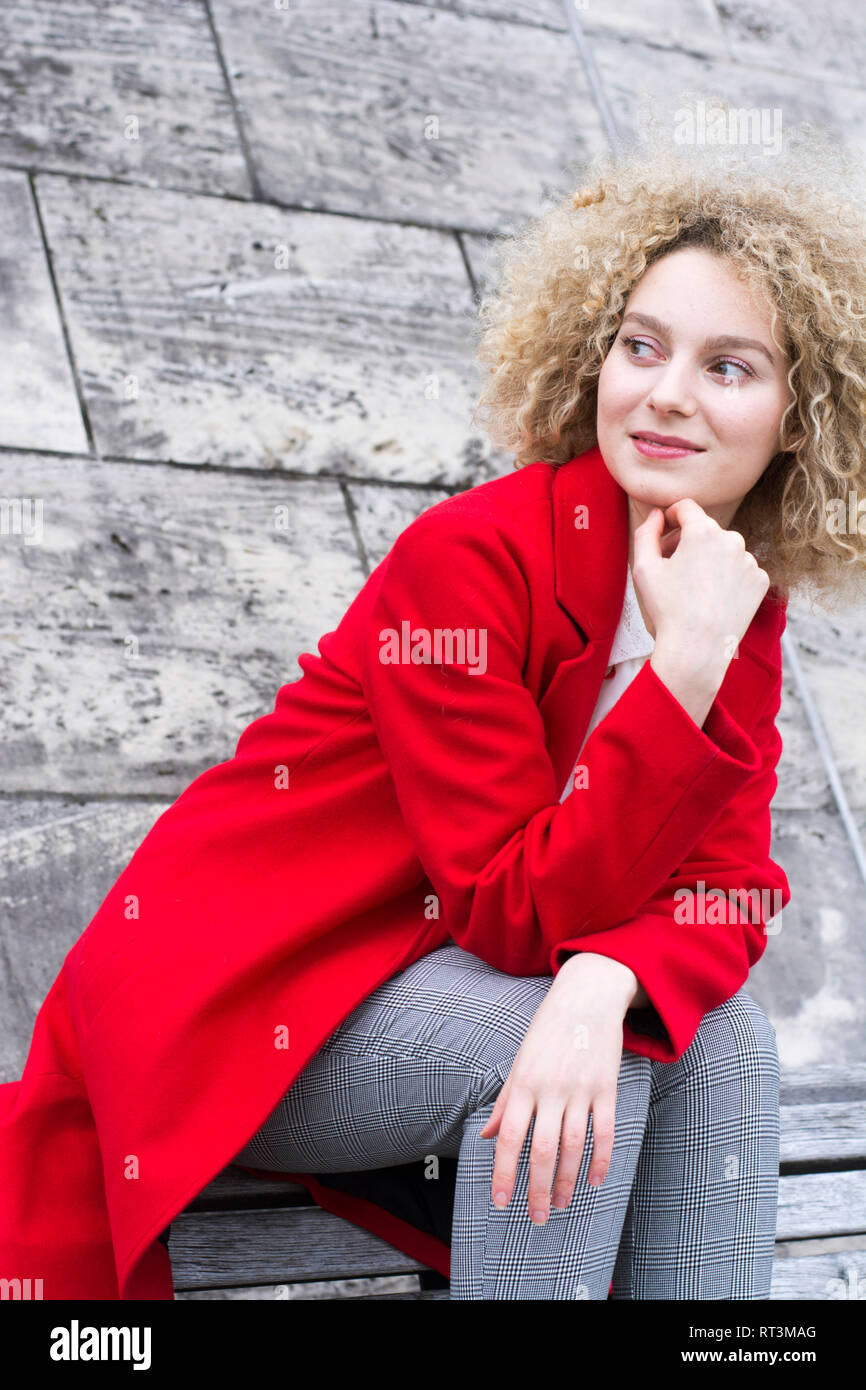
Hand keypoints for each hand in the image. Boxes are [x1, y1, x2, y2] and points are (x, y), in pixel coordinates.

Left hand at [478, 954, 636, 1223]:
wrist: (587, 996)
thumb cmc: (547, 1030)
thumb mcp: (519, 1061)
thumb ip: (505, 1101)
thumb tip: (488, 1137)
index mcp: (523, 1083)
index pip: (510, 1138)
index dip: (504, 1173)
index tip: (501, 1202)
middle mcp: (550, 1089)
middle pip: (542, 1150)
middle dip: (537, 1189)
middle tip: (536, 1217)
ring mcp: (580, 1089)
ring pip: (573, 1146)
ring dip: (566, 1181)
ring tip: (561, 1204)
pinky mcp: (606, 1088)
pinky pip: (605, 1132)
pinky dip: (601, 1160)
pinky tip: (594, 1181)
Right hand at [633, 498, 769, 675]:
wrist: (697, 648)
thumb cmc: (667, 609)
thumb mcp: (643, 568)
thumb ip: (646, 533)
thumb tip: (656, 514)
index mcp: (703, 530)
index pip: (686, 507)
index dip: (671, 517)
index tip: (664, 532)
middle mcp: (732, 539)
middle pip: (706, 530)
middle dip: (688, 542)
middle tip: (672, 567)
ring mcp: (750, 560)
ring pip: (725, 550)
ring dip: (710, 559)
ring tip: (694, 587)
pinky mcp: (761, 580)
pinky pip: (741, 570)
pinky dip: (728, 578)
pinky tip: (714, 598)